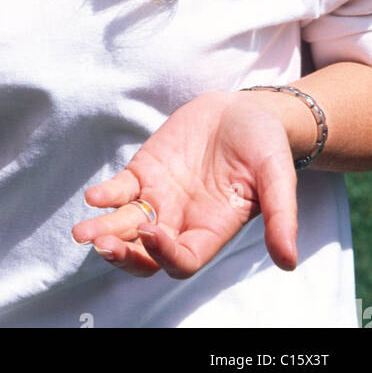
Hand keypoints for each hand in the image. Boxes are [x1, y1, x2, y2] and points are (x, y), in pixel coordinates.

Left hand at [72, 91, 298, 277]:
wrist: (246, 111)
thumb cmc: (266, 146)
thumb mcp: (277, 178)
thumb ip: (281, 217)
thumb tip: (289, 262)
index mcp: (213, 230)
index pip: (183, 260)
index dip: (165, 255)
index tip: (154, 234)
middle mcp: (182, 220)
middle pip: (146, 253)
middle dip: (124, 254)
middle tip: (102, 246)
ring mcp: (162, 196)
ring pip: (127, 224)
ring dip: (105, 230)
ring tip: (82, 234)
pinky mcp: (146, 170)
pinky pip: (122, 190)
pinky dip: (107, 195)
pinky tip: (94, 197)